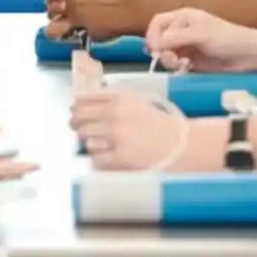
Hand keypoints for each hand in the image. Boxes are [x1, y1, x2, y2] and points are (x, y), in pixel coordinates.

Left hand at [44, 0, 148, 41]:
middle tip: (64, 11)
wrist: (130, 9)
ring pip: (51, 12)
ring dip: (57, 18)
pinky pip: (54, 28)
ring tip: (66, 22)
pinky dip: (56, 32)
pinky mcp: (74, 21)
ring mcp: (72, 3)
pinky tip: (62, 32)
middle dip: (55, 4)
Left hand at [70, 90, 224, 170]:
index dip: (76, 105)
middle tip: (79, 128)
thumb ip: (111, 99)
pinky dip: (98, 159)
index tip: (75, 110)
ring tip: (100, 143)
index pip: (84, 97)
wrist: (181, 145)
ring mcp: (117, 136)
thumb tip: (81, 102)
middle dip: (76, 124)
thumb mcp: (137, 102)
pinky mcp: (120, 157)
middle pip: (79, 117)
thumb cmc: (161, 125)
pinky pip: (95, 158)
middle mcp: (116, 114)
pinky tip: (108, 156)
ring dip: (88, 141)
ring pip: (84, 138)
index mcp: (120, 97)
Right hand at [145, 8, 256, 71]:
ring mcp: (186, 46)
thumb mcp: (200, 34)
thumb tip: (154, 45)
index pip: (157, 23)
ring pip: (165, 54)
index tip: (155, 49)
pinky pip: (175, 64)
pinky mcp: (192, 61)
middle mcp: (182, 30)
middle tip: (173, 59)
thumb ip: (176, 38)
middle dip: (162, 51)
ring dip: (169, 61)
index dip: (152, 35)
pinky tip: (186, 68)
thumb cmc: (228, 38)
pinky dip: (177, 68)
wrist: (249, 55)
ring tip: (183, 65)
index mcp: (183, 17)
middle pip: (158, 39)